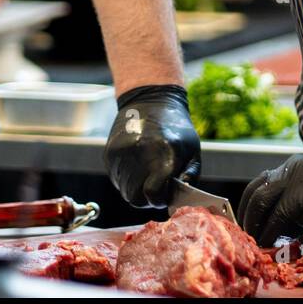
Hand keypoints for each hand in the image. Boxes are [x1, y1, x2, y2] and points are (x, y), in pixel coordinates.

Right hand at [104, 84, 199, 207]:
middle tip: (156, 187)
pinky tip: (137, 164)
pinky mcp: (109, 154)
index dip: (160, 199)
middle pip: (136, 198)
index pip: (154, 194)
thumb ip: (188, 178)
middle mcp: (139, 154)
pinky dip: (126, 178)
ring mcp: (121, 154)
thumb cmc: (176, 129)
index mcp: (164, 154)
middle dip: (147, 198)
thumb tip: (178, 202)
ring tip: (147, 172)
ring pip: (124, 191)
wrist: (151, 101)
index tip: (165, 194)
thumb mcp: (192, 152)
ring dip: (136, 188)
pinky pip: (116, 179)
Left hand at [237, 154, 302, 245]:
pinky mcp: (299, 194)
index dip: (252, 208)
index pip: (261, 185)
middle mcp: (290, 168)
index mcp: (294, 167)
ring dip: (254, 225)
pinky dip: (269, 234)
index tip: (253, 227)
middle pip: (254, 191)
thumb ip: (294, 210)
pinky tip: (272, 245)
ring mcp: (294, 178)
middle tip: (250, 237)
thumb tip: (275, 231)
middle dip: (247, 216)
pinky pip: (275, 218)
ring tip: (258, 243)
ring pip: (259, 202)